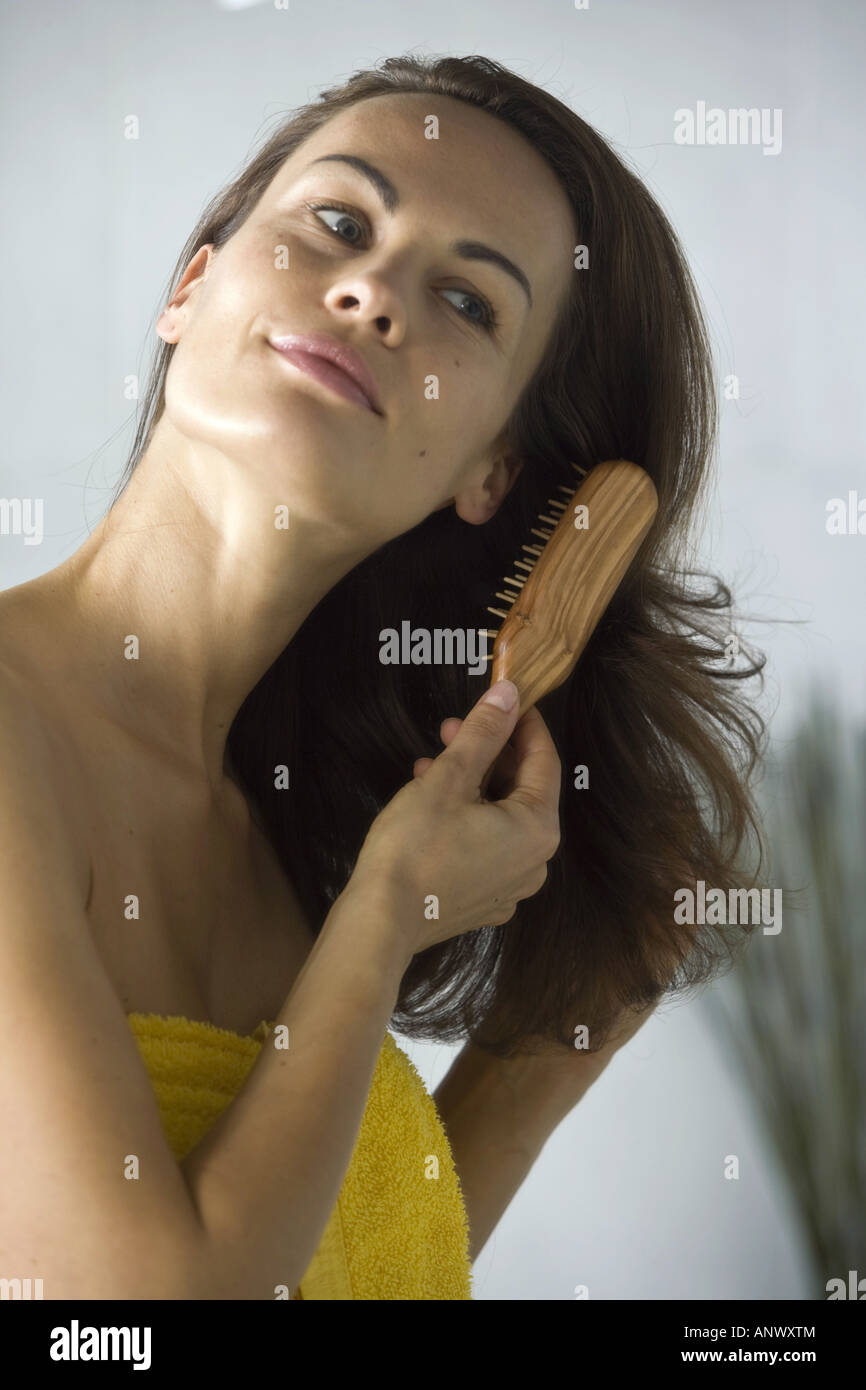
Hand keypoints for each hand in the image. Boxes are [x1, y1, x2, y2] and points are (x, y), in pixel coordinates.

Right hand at [345, 680, 561, 956]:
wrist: (381, 921)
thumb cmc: (416, 845)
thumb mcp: (449, 778)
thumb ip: (483, 733)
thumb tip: (511, 693)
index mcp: (538, 828)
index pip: (544, 760)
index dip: (524, 724)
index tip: (505, 698)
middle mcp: (537, 861)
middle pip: (521, 790)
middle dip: (487, 753)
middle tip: (450, 728)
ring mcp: (512, 887)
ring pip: (500, 818)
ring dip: (471, 784)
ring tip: (429, 765)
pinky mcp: (485, 902)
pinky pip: (487, 847)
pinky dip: (467, 820)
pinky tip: (430, 806)